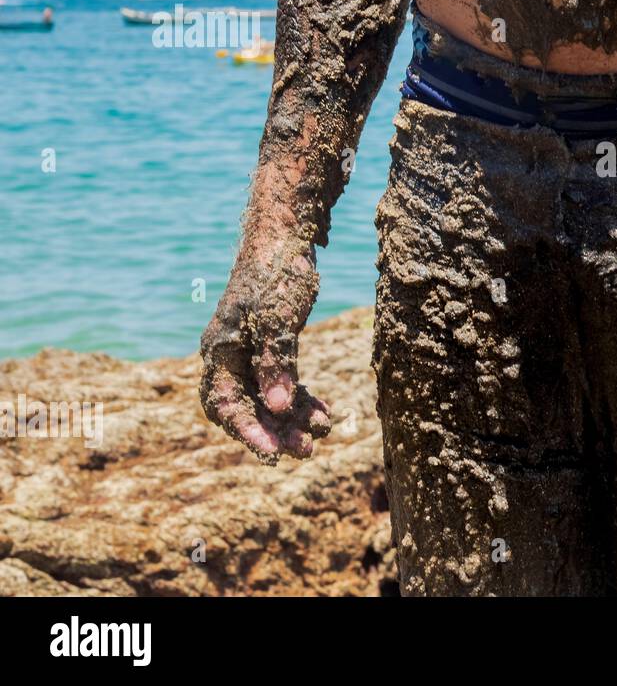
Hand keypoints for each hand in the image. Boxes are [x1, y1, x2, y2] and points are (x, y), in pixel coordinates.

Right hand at [200, 232, 330, 463]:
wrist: (285, 236)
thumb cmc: (277, 272)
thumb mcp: (279, 319)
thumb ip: (276, 363)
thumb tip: (279, 408)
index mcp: (220, 350)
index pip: (226, 404)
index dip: (249, 432)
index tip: (275, 453)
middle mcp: (229, 356)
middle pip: (246, 408)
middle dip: (275, 431)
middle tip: (307, 450)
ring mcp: (249, 352)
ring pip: (267, 399)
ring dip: (292, 419)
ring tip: (323, 432)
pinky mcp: (270, 346)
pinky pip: (281, 384)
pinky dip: (301, 399)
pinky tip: (324, 411)